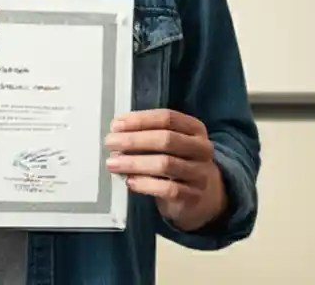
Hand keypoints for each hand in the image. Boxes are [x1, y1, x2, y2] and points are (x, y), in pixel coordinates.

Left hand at [104, 109, 227, 231]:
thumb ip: (148, 135)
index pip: (167, 118)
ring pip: (165, 164)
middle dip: (134, 140)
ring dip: (134, 163)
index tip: (116, 125)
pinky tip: (130, 182)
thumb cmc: (178, 162)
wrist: (204, 197)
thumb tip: (116, 132)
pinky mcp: (194, 195)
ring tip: (113, 164)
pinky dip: (145, 184)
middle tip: (110, 143)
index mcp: (194, 129)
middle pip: (166, 139)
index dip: (140, 120)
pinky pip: (168, 189)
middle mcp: (201, 148)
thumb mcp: (170, 144)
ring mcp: (200, 172)